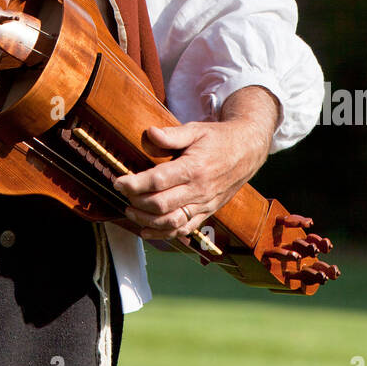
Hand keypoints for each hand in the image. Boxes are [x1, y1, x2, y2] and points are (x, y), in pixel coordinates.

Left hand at [113, 87, 279, 241]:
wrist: (248, 151)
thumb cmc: (219, 139)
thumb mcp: (196, 130)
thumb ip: (172, 134)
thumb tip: (149, 133)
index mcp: (195, 168)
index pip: (158, 180)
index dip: (134, 183)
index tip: (118, 181)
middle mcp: (200, 190)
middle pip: (161, 205)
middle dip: (136, 201)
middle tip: (123, 193)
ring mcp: (204, 204)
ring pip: (171, 222)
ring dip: (146, 221)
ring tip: (130, 210)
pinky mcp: (207, 213)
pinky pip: (184, 230)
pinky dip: (163, 235)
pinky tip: (146, 231)